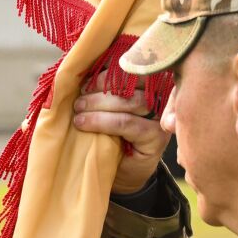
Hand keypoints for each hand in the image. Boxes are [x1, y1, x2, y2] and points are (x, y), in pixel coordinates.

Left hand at [73, 71, 170, 194]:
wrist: (119, 171)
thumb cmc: (109, 134)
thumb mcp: (101, 106)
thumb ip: (98, 86)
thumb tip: (77, 66)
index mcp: (148, 82)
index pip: (132, 65)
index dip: (108, 69)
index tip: (85, 78)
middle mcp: (159, 96)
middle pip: (132, 81)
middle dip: (101, 87)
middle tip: (78, 100)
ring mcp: (161, 116)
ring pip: (130, 101)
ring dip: (98, 104)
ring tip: (78, 112)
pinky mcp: (156, 137)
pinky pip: (128, 123)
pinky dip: (103, 122)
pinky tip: (84, 124)